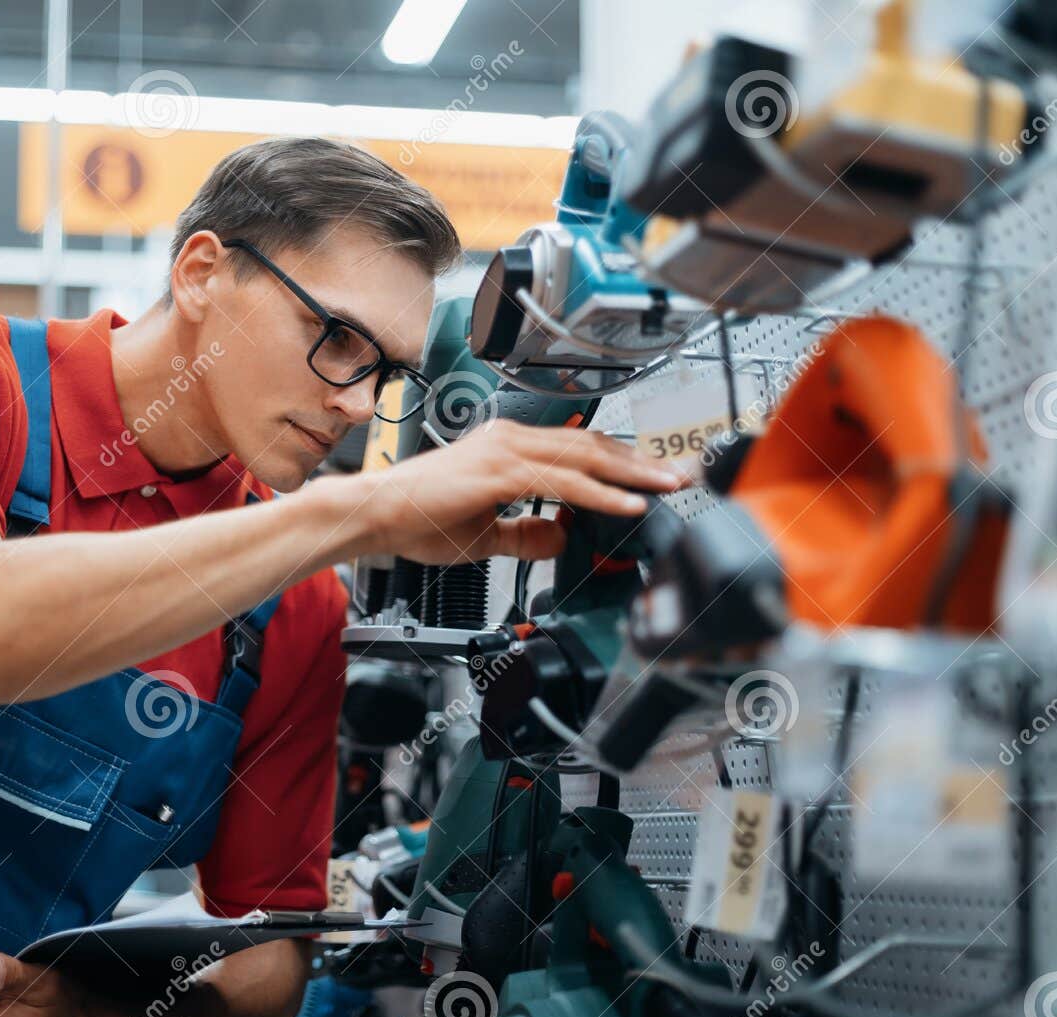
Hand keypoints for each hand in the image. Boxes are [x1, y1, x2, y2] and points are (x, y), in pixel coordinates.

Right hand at [347, 419, 688, 564]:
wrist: (377, 516)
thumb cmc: (418, 521)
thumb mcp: (486, 536)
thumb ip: (524, 534)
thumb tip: (560, 535)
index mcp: (508, 448)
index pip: (578, 450)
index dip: (619, 464)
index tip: (651, 478)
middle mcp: (511, 440)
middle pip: (592, 446)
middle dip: (639, 464)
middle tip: (678, 475)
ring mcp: (506, 451)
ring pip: (585, 458)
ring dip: (632, 474)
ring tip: (666, 486)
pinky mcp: (501, 472)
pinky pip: (564, 483)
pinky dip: (601, 494)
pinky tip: (628, 505)